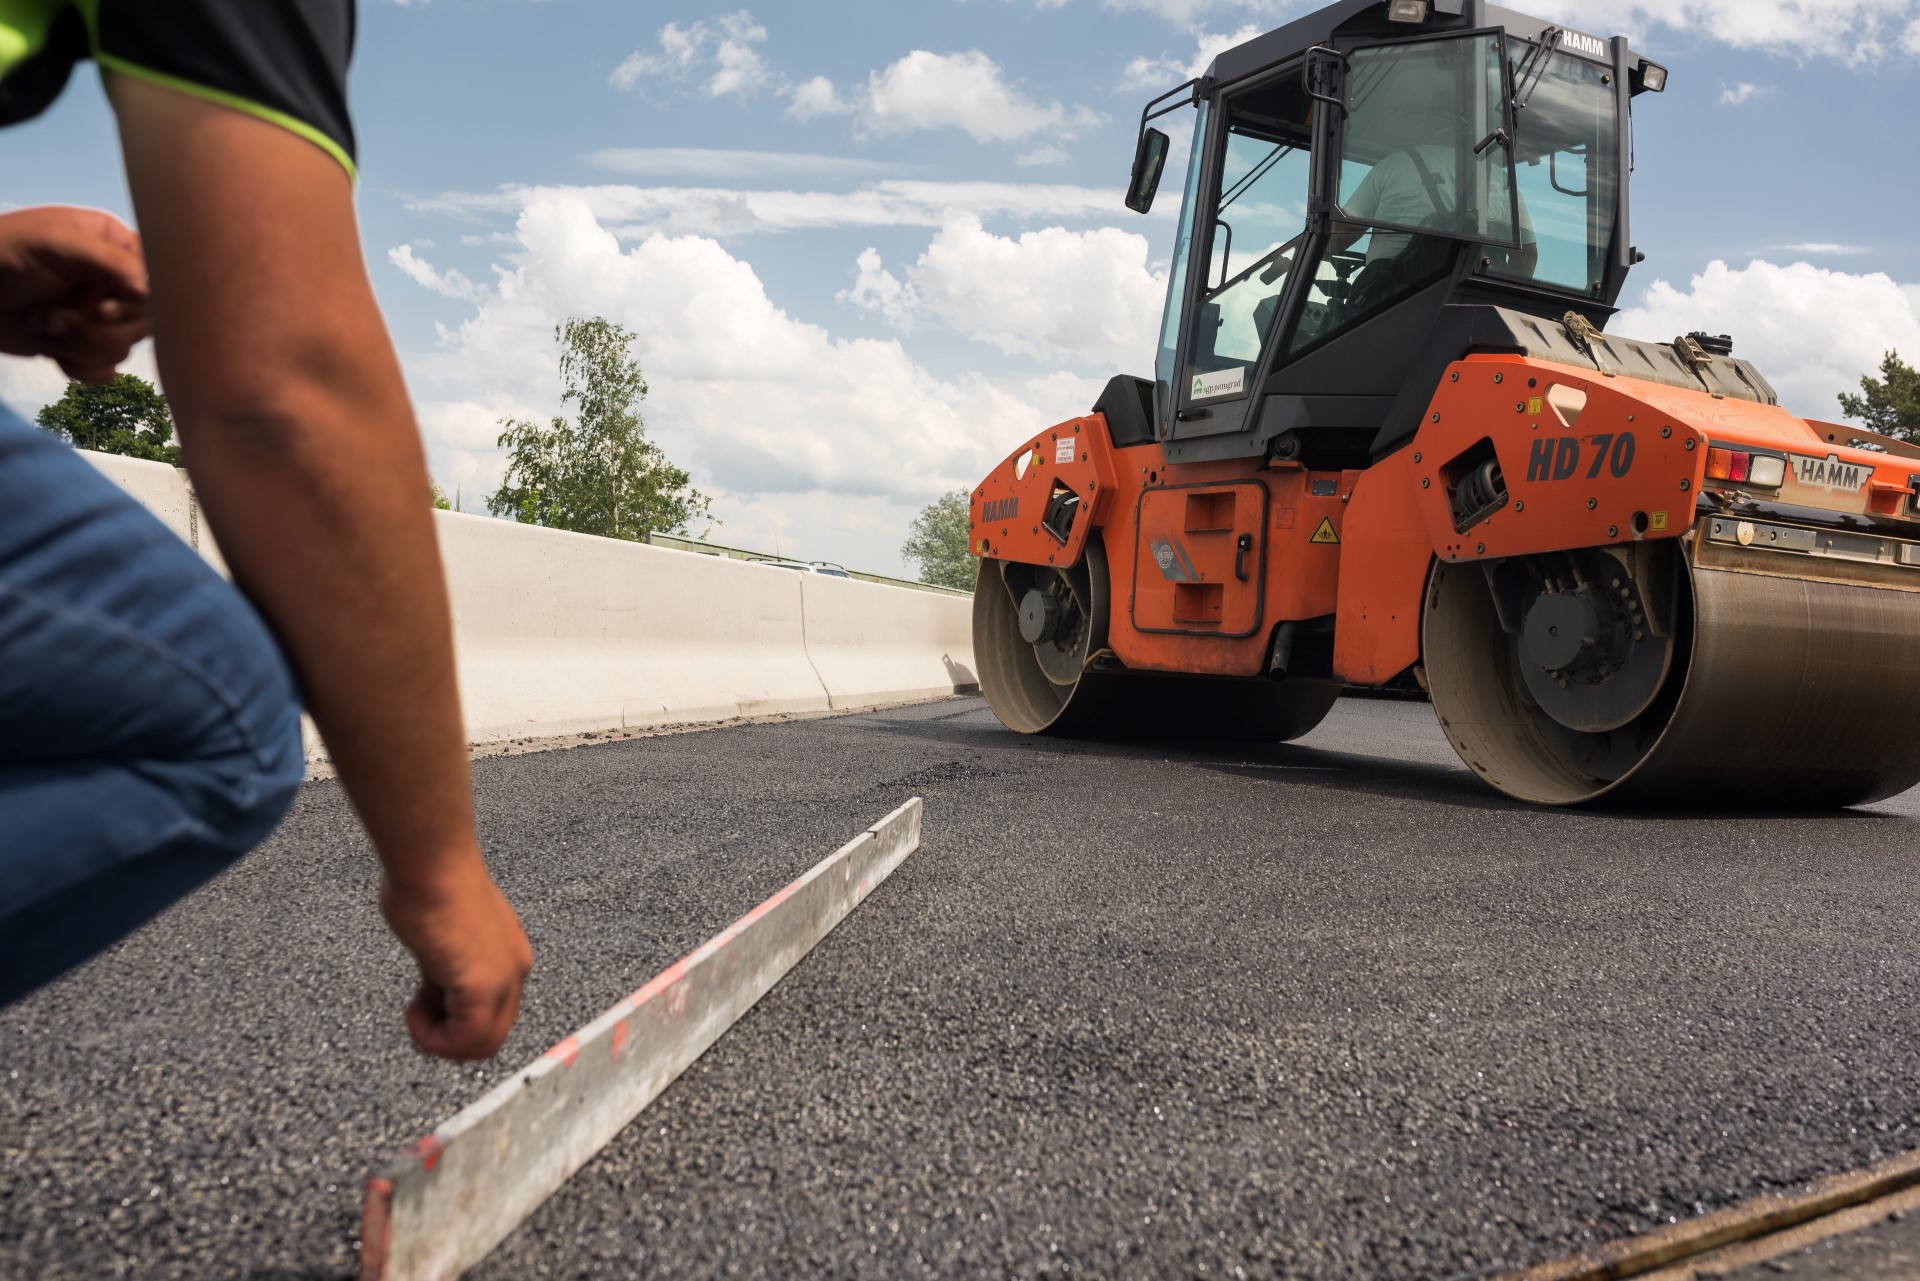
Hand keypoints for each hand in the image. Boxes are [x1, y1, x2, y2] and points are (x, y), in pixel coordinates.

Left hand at [0, 206, 149, 383]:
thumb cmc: (1, 253)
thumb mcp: (53, 242)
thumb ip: (107, 260)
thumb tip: (152, 291)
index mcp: (116, 247)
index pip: (158, 281)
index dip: (137, 304)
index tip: (101, 309)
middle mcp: (115, 282)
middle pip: (146, 322)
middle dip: (98, 330)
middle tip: (55, 317)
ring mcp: (100, 316)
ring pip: (124, 349)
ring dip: (79, 346)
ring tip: (41, 326)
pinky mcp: (83, 345)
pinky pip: (106, 371)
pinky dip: (79, 367)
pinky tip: (51, 350)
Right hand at [380, 855, 532, 1060]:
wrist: (431, 863)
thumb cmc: (430, 883)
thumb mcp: (446, 935)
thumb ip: (451, 964)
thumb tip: (438, 985)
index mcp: (509, 956)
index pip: (493, 1014)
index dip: (454, 1018)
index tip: (426, 995)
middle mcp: (515, 969)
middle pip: (489, 1036)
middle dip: (447, 1035)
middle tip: (418, 1009)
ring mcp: (503, 978)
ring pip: (480, 1045)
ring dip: (438, 1040)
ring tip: (415, 1009)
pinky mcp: (482, 984)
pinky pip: (464, 1040)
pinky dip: (432, 1038)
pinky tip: (413, 1010)